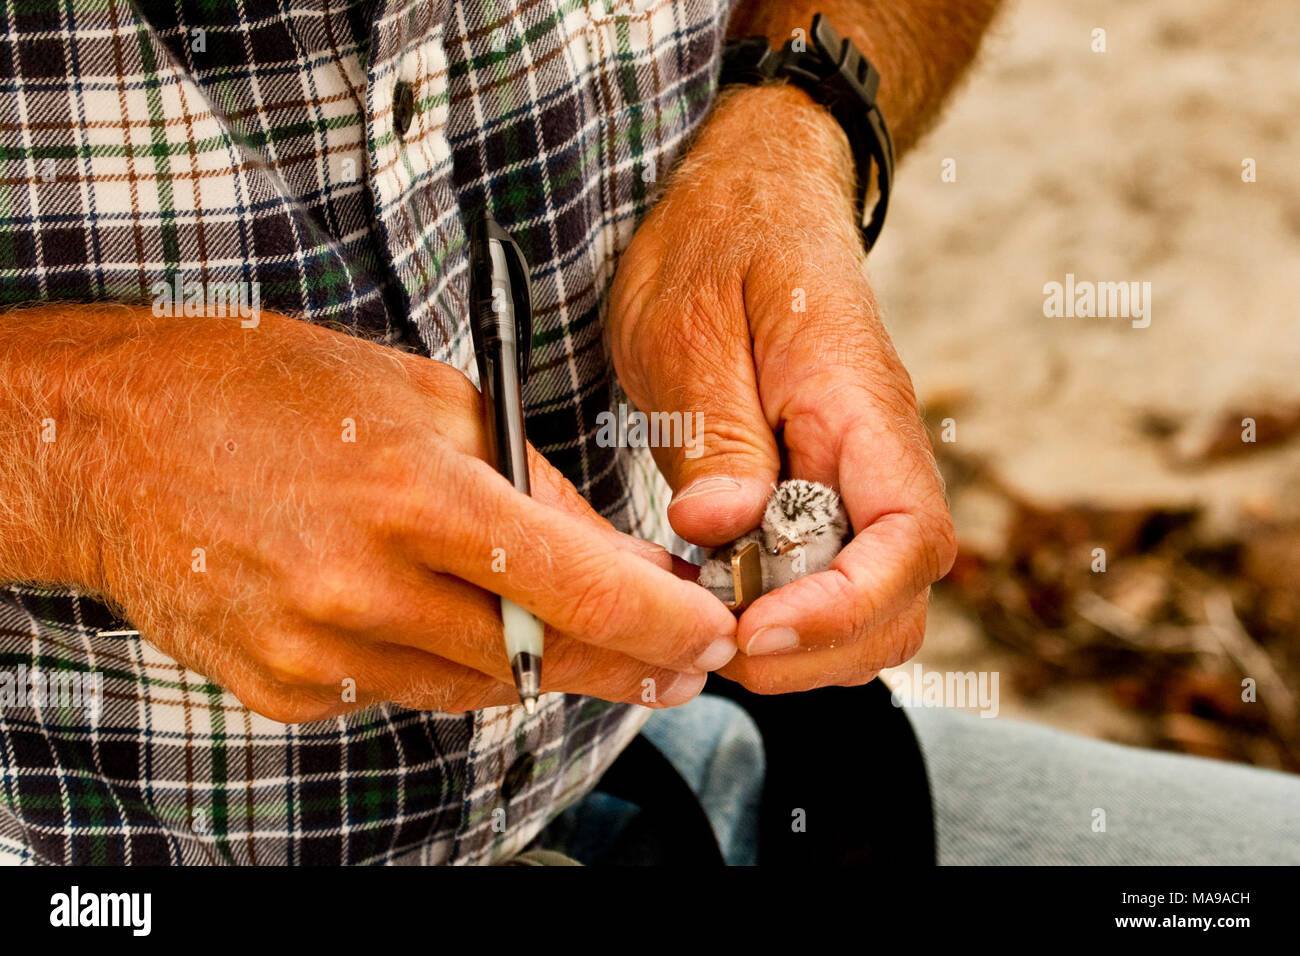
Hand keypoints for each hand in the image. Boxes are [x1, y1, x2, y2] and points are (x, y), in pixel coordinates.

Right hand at [61, 309, 736, 720]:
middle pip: (538, 659)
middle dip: (621, 662)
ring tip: (555, 622)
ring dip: (532, 661)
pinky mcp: (284, 688)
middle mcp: (363, 585)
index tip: (708, 635)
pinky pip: (405, 693)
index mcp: (411, 491)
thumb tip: (613, 558)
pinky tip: (432, 613)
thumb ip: (532, 488)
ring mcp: (317, 649)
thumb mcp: (429, 398)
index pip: (574, 586)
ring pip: (479, 688)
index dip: (659, 621)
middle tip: (673, 662)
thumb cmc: (274, 392)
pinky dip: (444, 662)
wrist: (116, 442)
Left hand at [608, 85, 955, 693]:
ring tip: (708, 620)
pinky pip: (831, 577)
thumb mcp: (691, 332)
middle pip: (899, 599)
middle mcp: (877, 455)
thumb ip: (716, 437)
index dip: (839, 609)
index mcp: (859, 408)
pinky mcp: (824, 491)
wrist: (743, 199)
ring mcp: (856, 478)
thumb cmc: (716, 247)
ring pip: (870, 603)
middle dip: (816, 649)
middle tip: (712, 642)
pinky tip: (718, 592)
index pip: (905, 540)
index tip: (752, 630)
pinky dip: (785, 610)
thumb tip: (720, 532)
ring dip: (802, 640)